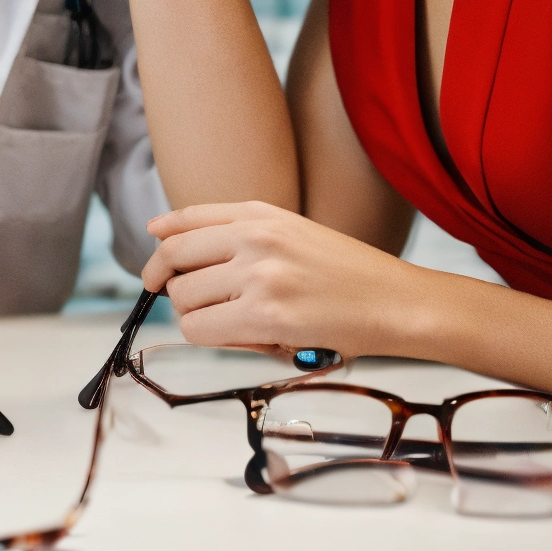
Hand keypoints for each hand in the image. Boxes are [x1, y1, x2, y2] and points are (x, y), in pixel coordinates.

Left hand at [141, 202, 431, 360]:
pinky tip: (241, 337)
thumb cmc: (350, 277)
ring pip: (183, 298)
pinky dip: (211, 337)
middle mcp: (255, 236)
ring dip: (196, 315)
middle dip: (170, 285)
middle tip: (185, 302)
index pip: (186, 218)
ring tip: (233, 322)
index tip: (154, 258)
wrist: (397, 301)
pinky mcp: (265, 315)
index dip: (161, 241)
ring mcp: (259, 274)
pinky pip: (201, 329)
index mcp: (261, 213)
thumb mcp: (295, 235)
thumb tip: (181, 259)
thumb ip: (243, 239)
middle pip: (173, 259)